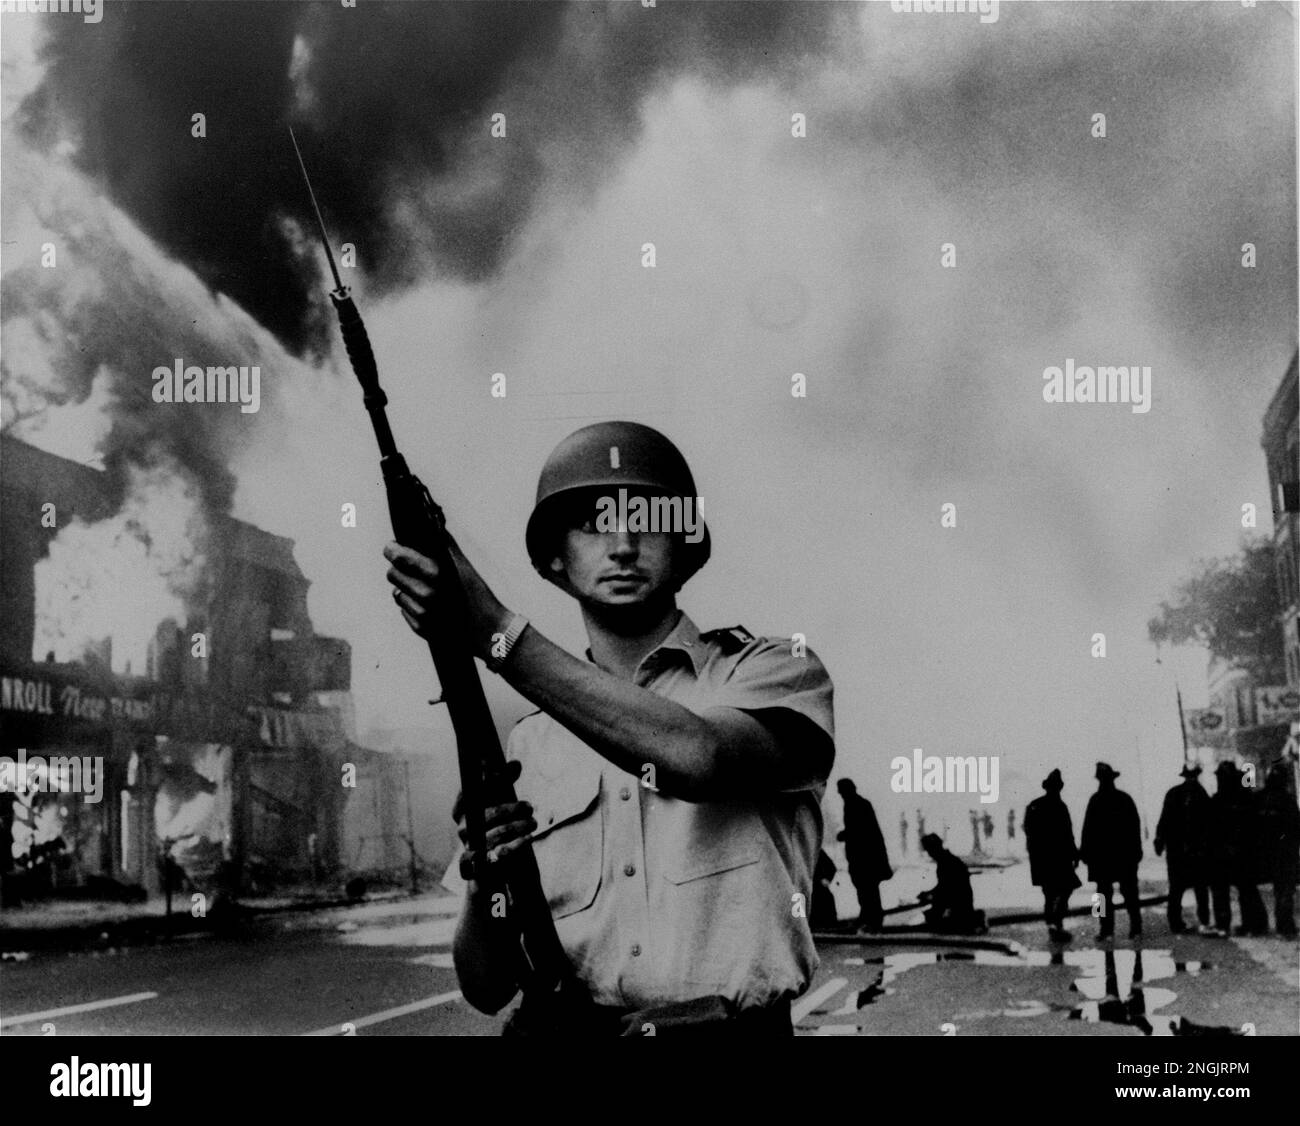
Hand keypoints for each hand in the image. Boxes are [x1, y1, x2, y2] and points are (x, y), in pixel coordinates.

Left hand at [384, 536, 509, 658]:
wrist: (489, 630)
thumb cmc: (477, 593)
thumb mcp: (463, 566)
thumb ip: (443, 544)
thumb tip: (429, 521)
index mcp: (437, 573)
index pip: (398, 557)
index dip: (391, 550)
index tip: (392, 547)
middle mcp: (427, 594)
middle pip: (391, 574)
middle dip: (398, 569)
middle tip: (411, 569)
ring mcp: (422, 613)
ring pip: (396, 593)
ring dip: (406, 589)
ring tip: (427, 590)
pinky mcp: (420, 628)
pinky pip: (403, 610)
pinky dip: (412, 606)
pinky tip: (430, 607)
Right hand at [457, 763, 536, 876]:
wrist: (498, 864)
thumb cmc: (498, 824)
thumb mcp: (500, 800)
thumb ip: (505, 781)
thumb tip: (515, 764)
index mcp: (464, 809)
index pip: (468, 793)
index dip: (484, 783)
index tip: (498, 773)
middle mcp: (464, 828)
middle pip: (487, 815)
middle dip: (512, 809)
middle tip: (530, 806)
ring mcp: (471, 847)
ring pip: (495, 835)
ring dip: (518, 827)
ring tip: (533, 823)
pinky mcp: (481, 866)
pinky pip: (497, 855)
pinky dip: (514, 847)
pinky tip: (527, 839)